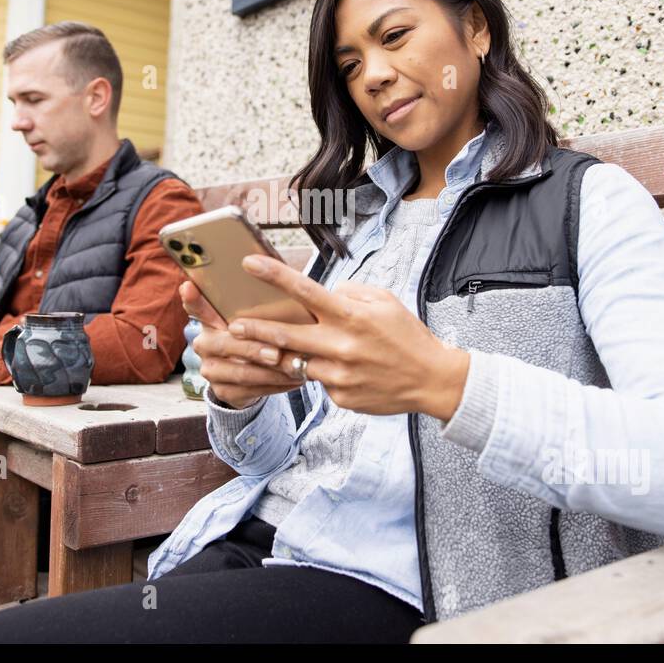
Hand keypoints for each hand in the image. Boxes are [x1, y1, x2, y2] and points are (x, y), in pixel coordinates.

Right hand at [181, 280, 308, 409]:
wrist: (251, 375)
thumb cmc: (259, 335)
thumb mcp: (257, 317)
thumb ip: (258, 304)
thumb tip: (276, 279)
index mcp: (210, 319)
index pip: (196, 306)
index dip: (191, 298)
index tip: (188, 286)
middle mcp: (204, 343)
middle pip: (226, 344)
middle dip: (253, 349)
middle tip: (276, 353)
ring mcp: (210, 369)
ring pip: (242, 371)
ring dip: (272, 372)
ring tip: (296, 368)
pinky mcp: (222, 391)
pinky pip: (251, 390)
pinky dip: (276, 385)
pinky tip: (294, 379)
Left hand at [225, 255, 470, 421]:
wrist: (431, 380)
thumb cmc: (406, 336)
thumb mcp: (384, 302)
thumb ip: (349, 293)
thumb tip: (322, 294)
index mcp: (351, 316)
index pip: (304, 291)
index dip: (274, 276)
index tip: (248, 265)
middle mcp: (341, 345)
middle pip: (285, 336)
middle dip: (255, 330)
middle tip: (232, 327)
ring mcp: (339, 375)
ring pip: (297, 364)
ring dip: (283, 357)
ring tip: (268, 350)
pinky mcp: (340, 398)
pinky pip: (319, 383)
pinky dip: (321, 374)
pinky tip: (339, 372)